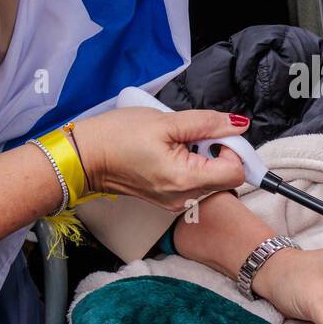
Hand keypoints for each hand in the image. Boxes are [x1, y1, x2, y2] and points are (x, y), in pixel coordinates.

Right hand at [74, 107, 248, 210]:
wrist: (85, 156)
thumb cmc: (117, 137)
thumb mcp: (166, 121)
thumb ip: (206, 123)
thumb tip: (237, 124)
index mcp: (185, 181)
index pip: (236, 172)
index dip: (232, 148)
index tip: (215, 132)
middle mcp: (183, 199)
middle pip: (226, 176)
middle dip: (216, 151)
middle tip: (190, 134)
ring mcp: (175, 202)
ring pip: (211, 178)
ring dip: (203, 157)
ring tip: (176, 142)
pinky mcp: (168, 198)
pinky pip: (194, 181)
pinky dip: (191, 164)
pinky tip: (170, 152)